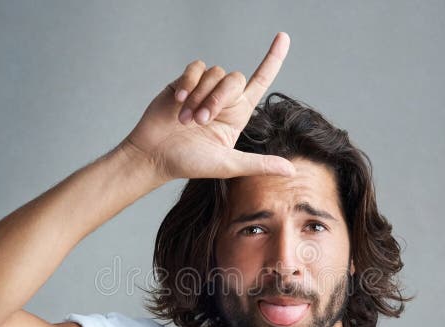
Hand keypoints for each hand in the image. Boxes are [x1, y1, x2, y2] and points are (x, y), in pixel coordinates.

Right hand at [121, 32, 296, 181]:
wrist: (154, 156)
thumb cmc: (189, 163)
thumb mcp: (228, 165)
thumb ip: (259, 164)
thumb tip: (291, 171)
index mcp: (237, 115)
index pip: (261, 81)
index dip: (273, 59)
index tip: (283, 37)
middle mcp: (223, 99)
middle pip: (235, 78)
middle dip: (218, 98)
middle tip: (200, 122)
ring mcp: (202, 90)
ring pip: (214, 73)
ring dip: (200, 97)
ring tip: (185, 120)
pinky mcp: (183, 83)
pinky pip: (195, 69)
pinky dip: (188, 83)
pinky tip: (178, 101)